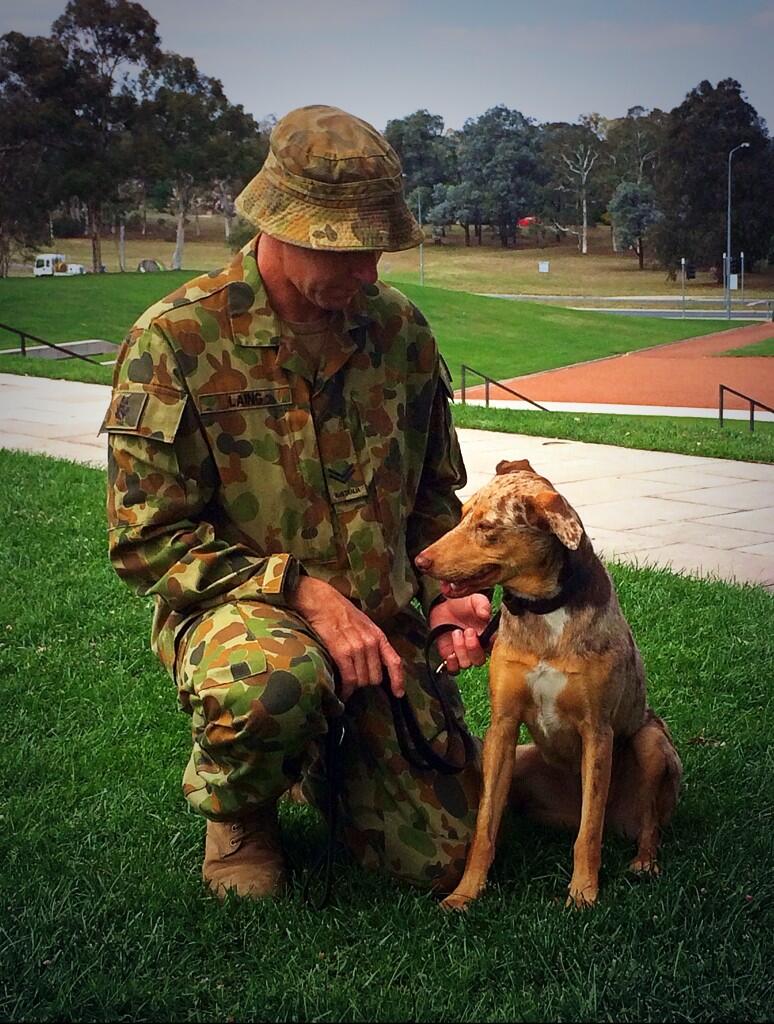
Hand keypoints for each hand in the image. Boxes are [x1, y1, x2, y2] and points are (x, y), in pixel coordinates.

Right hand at [287, 577, 404, 700]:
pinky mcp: (342, 651)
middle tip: (354, 681)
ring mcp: (357, 647)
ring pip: (362, 680)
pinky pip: (349, 678)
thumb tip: (373, 662)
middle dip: (365, 683)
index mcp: (378, 635)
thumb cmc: (339, 612)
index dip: (398, 680)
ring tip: (345, 685)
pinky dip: (346, 689)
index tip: (398, 693)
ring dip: (353, 686)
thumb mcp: (363, 624)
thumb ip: (371, 642)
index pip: (394, 661)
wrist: (321, 600)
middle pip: (375, 677)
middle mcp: (371, 642)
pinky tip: (341, 691)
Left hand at [428, 593, 491, 673]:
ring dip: (461, 649)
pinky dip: (451, 664)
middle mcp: (478, 648)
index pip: (496, 648)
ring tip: (456, 632)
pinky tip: (450, 654)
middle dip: (473, 648)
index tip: (483, 633)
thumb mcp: (474, 600)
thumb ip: (482, 605)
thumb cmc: (463, 604)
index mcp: (489, 636)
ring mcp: (464, 654)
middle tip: (467, 631)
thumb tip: (486, 614)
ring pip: (466, 663)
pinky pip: (453, 669)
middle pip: (480, 660)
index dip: (491, 645)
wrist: (444, 606)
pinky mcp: (451, 657)